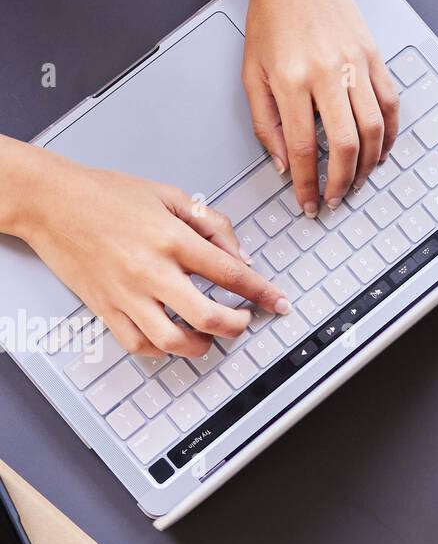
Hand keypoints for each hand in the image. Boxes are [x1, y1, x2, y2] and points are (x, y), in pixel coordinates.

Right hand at [9, 147, 290, 358]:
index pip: (231, 274)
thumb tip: (239, 255)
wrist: (52, 201)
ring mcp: (126, 294)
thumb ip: (212, 225)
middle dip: (237, 325)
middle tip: (245, 321)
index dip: (262, 292)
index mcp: (173, 239)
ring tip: (212, 337)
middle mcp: (152, 271)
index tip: (278, 303)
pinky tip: (174, 339)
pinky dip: (162, 350)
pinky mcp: (104, 308)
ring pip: (173, 341)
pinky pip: (138, 344)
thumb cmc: (107, 194)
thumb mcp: (171, 195)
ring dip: (202, 346)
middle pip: (208, 317)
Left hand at [241, 0, 399, 215]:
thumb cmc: (271, 19)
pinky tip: (381, 149)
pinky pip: (391, 104)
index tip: (309, 202)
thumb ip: (265, 122)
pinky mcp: (375, 56)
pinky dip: (390, 133)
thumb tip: (284, 163)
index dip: (307, 183)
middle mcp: (327, 74)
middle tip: (335, 197)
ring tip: (357, 180)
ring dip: (368, 163)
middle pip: (345, 144)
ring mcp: (356, 64)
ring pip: (374, 128)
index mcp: (291, 80)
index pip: (301, 147)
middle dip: (341, 181)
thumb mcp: (251, 73)